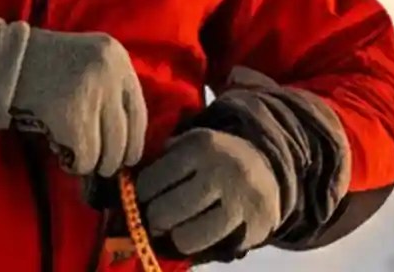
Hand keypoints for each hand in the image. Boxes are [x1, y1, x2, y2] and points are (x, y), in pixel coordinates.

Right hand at [5, 24, 148, 175]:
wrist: (3, 61)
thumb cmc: (42, 64)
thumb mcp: (86, 62)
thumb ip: (109, 89)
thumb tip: (125, 141)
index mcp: (117, 56)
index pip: (139, 110)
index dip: (134, 139)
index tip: (128, 155)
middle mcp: (111, 71)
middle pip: (125, 135)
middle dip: (113, 158)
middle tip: (101, 166)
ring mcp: (93, 92)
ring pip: (108, 150)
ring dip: (92, 162)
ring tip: (74, 154)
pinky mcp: (73, 115)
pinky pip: (85, 157)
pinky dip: (74, 163)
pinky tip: (59, 150)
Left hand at [135, 127, 281, 261]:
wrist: (267, 167)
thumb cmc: (213, 159)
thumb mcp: (189, 144)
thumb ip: (161, 159)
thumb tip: (125, 188)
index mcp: (200, 146)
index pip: (151, 181)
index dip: (141, 195)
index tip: (146, 197)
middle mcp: (221, 170)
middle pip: (165, 212)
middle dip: (155, 220)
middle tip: (159, 218)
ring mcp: (240, 200)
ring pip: (186, 236)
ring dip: (176, 237)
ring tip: (178, 229)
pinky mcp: (254, 225)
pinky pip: (212, 249)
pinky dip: (200, 247)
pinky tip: (200, 234)